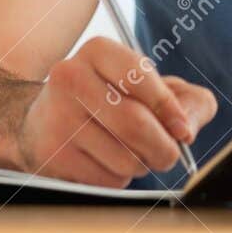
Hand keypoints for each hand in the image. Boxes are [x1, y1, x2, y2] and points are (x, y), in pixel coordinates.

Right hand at [10, 37, 217, 186]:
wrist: (43, 122)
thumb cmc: (110, 100)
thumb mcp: (148, 87)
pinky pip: (107, 180)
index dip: (169, 108)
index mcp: (97, 51)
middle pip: (135, 124)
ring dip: (141, 165)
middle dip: (164, 147)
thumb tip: (188, 130)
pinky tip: (107, 162)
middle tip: (169, 154)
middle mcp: (70, 78)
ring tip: (131, 152)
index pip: (140, 77)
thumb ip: (185, 100)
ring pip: (125, 158)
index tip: (183, 130)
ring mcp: (57, 118)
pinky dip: (119, 179)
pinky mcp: (52, 154)